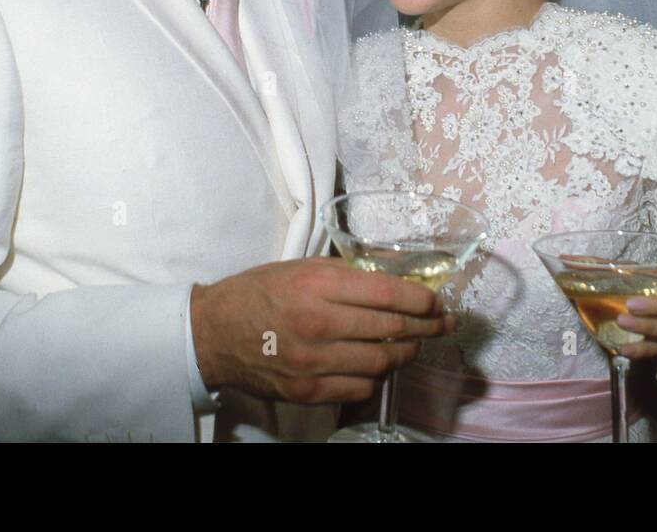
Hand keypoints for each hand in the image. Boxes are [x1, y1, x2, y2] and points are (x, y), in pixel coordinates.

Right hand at [190, 257, 454, 404]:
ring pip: (381, 362)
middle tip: (442, 324)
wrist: (213, 332)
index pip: (387, 294)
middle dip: (426, 326)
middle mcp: (319, 323)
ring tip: (415, 344)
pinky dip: (377, 378)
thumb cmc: (258, 292)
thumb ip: (346, 274)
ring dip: (406, 353)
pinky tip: (380, 366)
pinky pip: (360, 388)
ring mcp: (314, 361)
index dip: (421, 300)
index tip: (436, 301)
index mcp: (318, 284)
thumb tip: (393, 281)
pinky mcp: (307, 389)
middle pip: (391, 329)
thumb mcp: (302, 267)